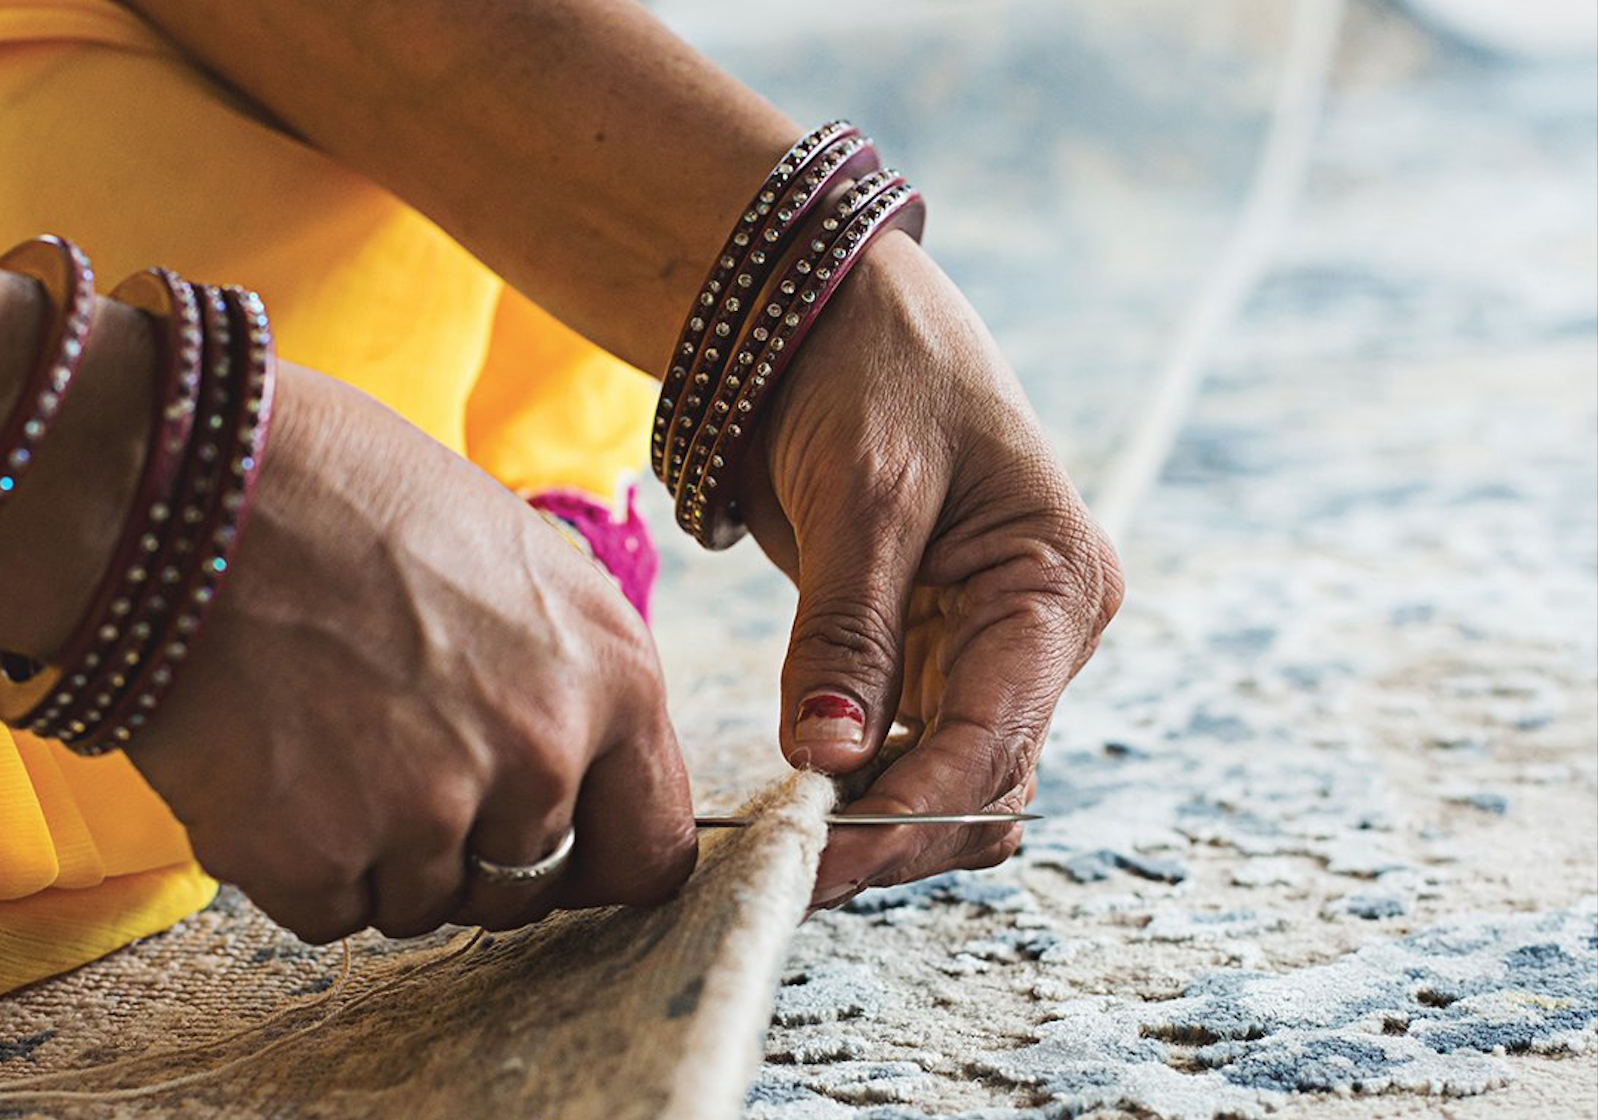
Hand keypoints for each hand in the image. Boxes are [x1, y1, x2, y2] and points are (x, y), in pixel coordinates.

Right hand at [128, 365, 696, 941]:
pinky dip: (298, 861)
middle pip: (525, 889)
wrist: (200, 482)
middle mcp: (539, 757)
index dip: (598, 856)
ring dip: (381, 852)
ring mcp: (427, 813)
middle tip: (402, 752)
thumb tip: (584, 778)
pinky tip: (276, 763)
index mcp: (613, 681)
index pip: (649, 855)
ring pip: (423, 905)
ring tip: (331, 734)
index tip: (554, 844)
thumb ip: (576, 690)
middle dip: (473, 846)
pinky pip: (329, 913)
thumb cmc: (365, 503)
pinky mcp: (313, 854)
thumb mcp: (530, 570)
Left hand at [736, 231, 1123, 905]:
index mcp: (1056, 585)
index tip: (821, 858)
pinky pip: (909, 743)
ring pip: (949, 777)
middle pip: (982, 779)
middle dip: (894, 830)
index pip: (996, 738)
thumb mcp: (863, 495)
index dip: (912, 810)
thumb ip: (846, 633)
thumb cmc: (870, 368)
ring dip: (877, 819)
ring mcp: (986, 645)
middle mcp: (1038, 630)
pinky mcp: (930, 647)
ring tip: (787, 845)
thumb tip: (825, 762)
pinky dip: (861, 782)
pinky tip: (801, 798)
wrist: (828, 307)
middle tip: (791, 869)